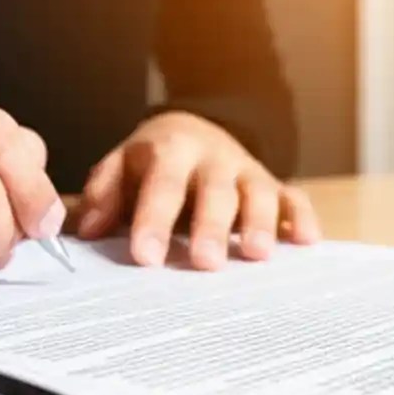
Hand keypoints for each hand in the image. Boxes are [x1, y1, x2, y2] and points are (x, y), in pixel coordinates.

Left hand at [75, 111, 320, 269]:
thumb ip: (103, 196)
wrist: (191, 131)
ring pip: (259, 193)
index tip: (145, 257)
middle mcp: (213, 158)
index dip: (154, 220)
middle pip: (215, 191)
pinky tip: (306, 241)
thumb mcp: (120, 169)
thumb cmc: (150, 165)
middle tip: (205, 263)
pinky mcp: (274, 185)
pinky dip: (303, 217)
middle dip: (211, 227)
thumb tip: (87, 230)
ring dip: (261, 222)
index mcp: (170, 150)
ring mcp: (247, 171)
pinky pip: (295, 198)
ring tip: (256, 255)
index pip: (162, 185)